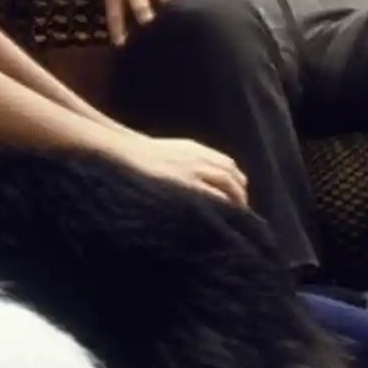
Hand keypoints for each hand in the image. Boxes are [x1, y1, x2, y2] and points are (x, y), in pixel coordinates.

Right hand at [111, 135, 248, 206]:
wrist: (126, 153)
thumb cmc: (146, 157)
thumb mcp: (174, 152)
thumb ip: (192, 161)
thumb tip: (207, 179)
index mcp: (197, 150)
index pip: (228, 165)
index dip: (237, 182)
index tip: (238, 197)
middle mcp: (200, 157)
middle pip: (232, 175)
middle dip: (240, 193)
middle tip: (241, 211)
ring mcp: (193, 170)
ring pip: (227, 183)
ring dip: (235, 200)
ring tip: (234, 217)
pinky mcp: (185, 184)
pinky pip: (211, 195)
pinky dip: (221, 204)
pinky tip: (221, 216)